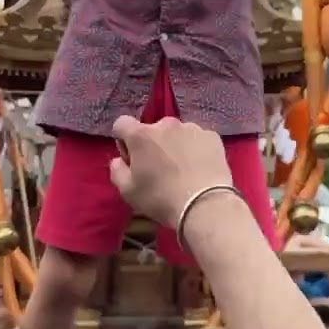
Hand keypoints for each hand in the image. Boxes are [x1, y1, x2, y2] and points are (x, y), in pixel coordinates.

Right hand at [108, 116, 233, 227]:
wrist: (205, 205)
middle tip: (159, 169)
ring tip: (183, 170)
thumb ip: (116, 170)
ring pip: (177, 134)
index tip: (132, 159)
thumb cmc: (161, 198)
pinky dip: (196, 149)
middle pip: (152, 130)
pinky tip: (200, 169)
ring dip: (175, 146)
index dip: (124, 141)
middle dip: (152, 145)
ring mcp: (192, 128)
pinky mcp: (212, 136)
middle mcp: (166, 124)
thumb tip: (118, 160)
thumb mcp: (128, 191)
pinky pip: (198, 139)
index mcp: (141, 135)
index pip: (122, 123)